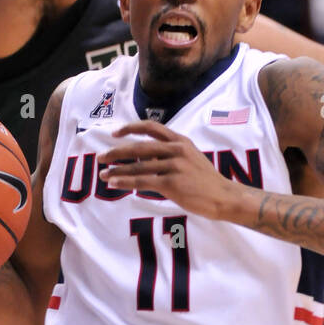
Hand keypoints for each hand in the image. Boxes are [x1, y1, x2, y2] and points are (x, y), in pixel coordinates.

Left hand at [101, 121, 235, 217]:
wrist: (223, 197)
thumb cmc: (206, 182)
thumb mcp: (191, 159)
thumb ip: (170, 155)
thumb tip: (146, 158)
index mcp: (180, 141)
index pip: (151, 127)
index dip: (130, 128)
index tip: (114, 133)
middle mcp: (176, 149)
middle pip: (139, 147)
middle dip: (116, 152)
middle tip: (101, 157)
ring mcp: (174, 166)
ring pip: (138, 166)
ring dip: (117, 170)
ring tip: (103, 175)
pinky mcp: (172, 183)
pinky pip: (142, 181)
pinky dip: (125, 182)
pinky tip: (114, 183)